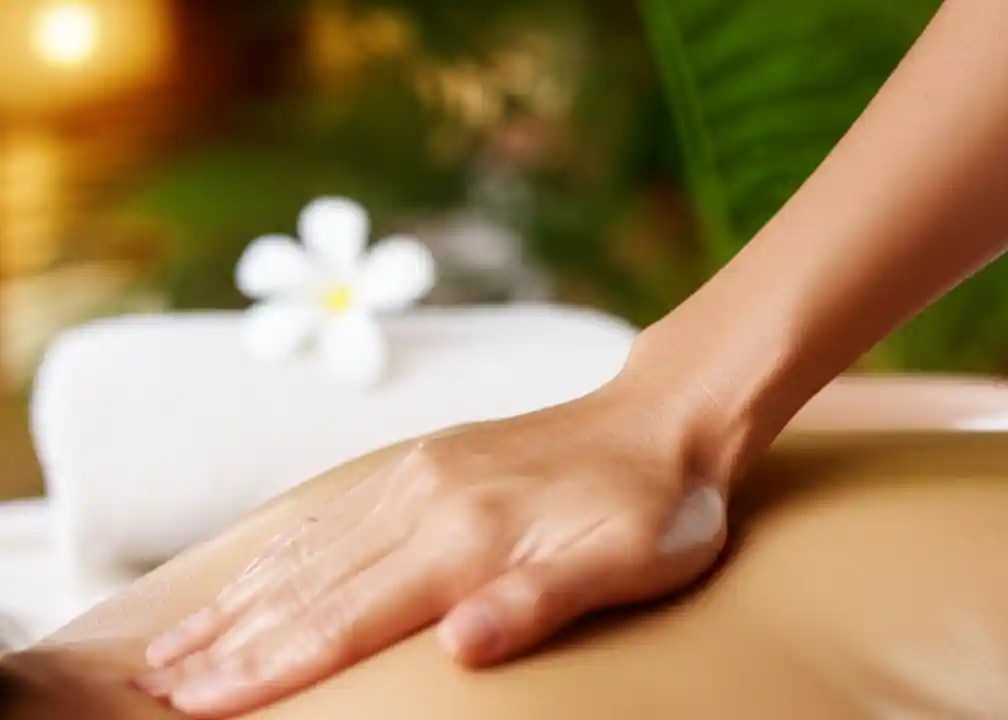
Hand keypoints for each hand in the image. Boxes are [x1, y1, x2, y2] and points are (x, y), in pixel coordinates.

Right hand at [134, 373, 729, 716]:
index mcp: (468, 536)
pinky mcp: (425, 460)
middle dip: (226, 643)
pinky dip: (279, 550)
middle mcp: (426, 500)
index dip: (268, 665)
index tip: (199, 704)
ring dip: (236, 599)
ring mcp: (419, 474)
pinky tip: (252, 572)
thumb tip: (459, 647)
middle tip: (153, 688)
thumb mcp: (627, 564)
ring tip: (172, 642)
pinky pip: (333, 511)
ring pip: (307, 548)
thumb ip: (539, 601)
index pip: (345, 617)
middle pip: (307, 586)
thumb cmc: (658, 507)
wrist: (664, 418)